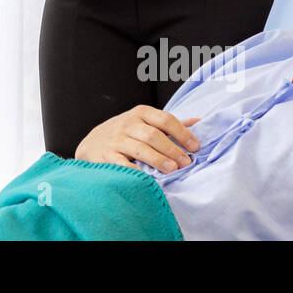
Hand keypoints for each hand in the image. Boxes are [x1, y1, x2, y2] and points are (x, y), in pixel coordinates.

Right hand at [73, 105, 201, 172]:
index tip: (195, 148)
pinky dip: (137, 172)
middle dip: (172, 150)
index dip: (182, 133)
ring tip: (173, 170)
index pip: (165, 119)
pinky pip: (124, 165)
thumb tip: (199, 122)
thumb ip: (169, 124)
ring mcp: (116, 140)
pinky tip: (149, 179)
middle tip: (186, 163)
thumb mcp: (145, 122)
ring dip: (159, 160)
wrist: (92, 143)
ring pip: (140, 149)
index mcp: (141, 113)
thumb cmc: (126, 133)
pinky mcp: (107, 156)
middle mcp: (128, 123)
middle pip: (154, 135)